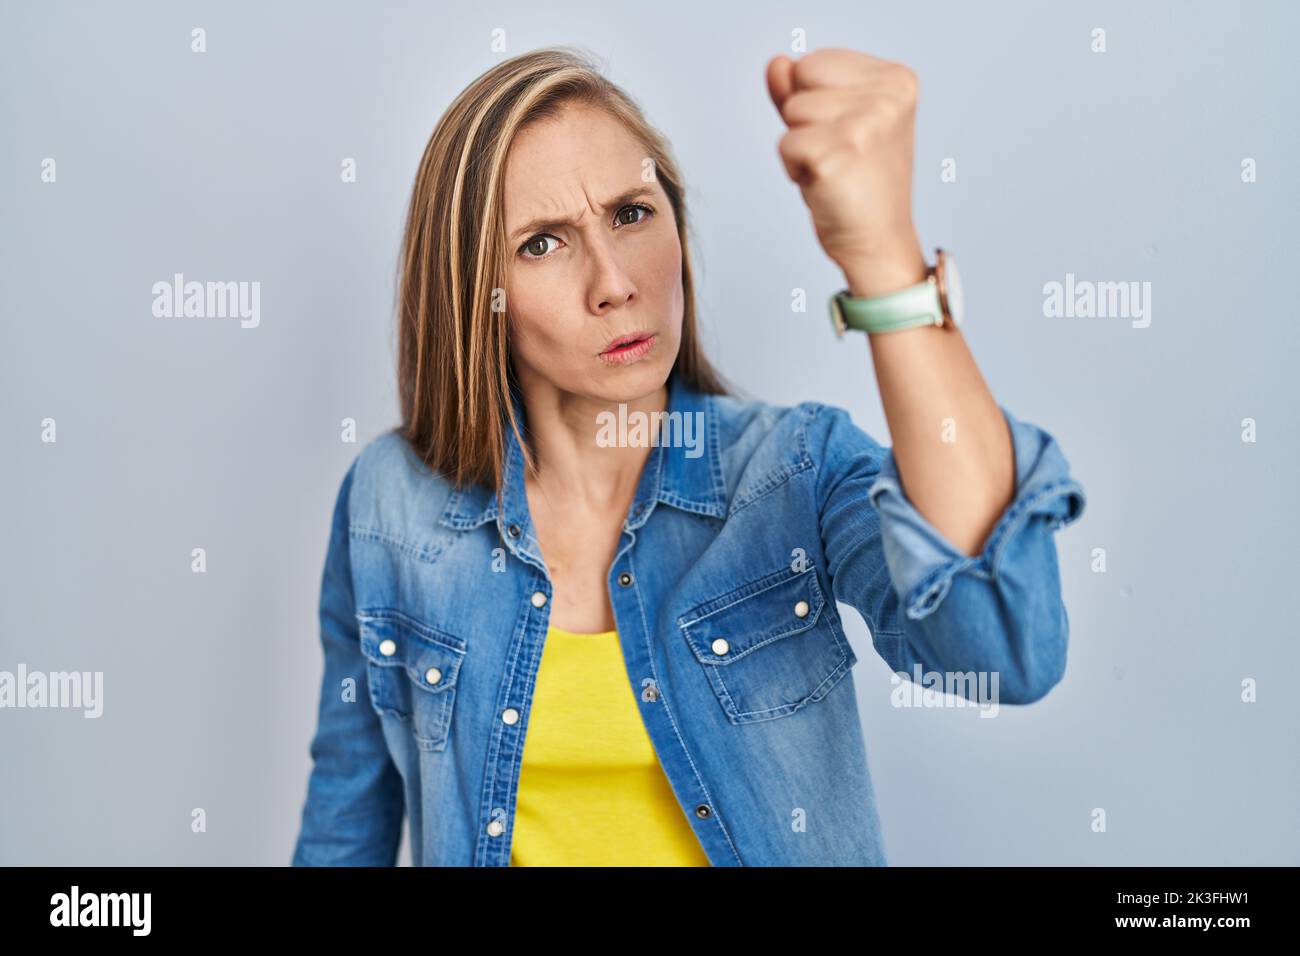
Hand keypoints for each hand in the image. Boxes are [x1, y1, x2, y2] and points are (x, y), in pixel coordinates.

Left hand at [766, 48, 926, 296]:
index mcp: (896, 80)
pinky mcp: (841, 152)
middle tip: (837, 155)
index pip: (814, 62)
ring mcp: (868, 123)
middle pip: (801, 80)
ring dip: (800, 147)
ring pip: (792, 111)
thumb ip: (801, 89)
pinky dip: (795, 169)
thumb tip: (777, 63)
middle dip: (804, 120)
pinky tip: (825, 185)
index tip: (845, 137)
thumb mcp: (830, 124)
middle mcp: (888, 96)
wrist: (876, 243)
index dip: (813, 102)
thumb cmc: (858, 185)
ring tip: (833, 170)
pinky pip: (785, 144)